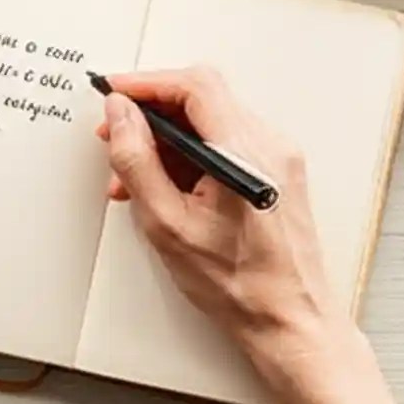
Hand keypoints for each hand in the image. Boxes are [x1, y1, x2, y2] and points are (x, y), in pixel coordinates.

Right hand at [96, 67, 347, 377]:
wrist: (290, 320)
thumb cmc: (240, 285)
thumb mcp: (168, 224)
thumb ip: (138, 161)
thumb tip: (120, 115)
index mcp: (246, 152)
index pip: (194, 86)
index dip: (146, 83)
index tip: (114, 93)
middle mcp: (269, 145)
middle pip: (201, 98)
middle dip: (150, 113)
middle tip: (114, 135)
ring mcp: (277, 157)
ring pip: (210, 121)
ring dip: (166, 140)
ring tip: (134, 179)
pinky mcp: (275, 172)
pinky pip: (224, 143)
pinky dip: (189, 156)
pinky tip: (166, 187)